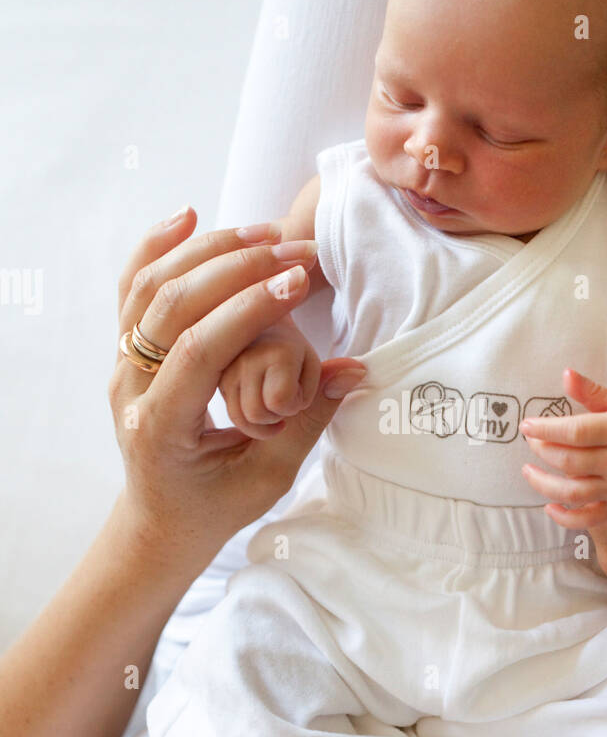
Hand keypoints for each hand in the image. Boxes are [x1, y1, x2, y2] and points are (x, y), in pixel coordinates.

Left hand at [110, 208, 365, 564]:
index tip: (299, 282)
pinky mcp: (126, 350)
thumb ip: (308, 421)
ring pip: (149, 286)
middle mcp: (130, 388)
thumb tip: (354, 370)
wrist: (160, 521)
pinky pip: (133, 286)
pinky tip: (189, 216)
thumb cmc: (216, 506)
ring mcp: (122, 365)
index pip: (198, 350)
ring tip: (265, 236)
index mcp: (159, 427)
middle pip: (171, 305)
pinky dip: (157, 246)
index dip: (250, 308)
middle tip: (296, 253)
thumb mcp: (268, 477)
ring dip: (207, 251)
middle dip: (238, 268)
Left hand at [519, 369, 606, 523]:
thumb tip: (565, 375)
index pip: (575, 433)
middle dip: (542, 450)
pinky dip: (566, 518)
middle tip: (531, 439)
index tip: (526, 424)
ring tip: (528, 470)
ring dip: (543, 484)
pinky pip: (590, 519)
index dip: (545, 429)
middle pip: (569, 461)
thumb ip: (594, 392)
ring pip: (573, 493)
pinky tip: (549, 507)